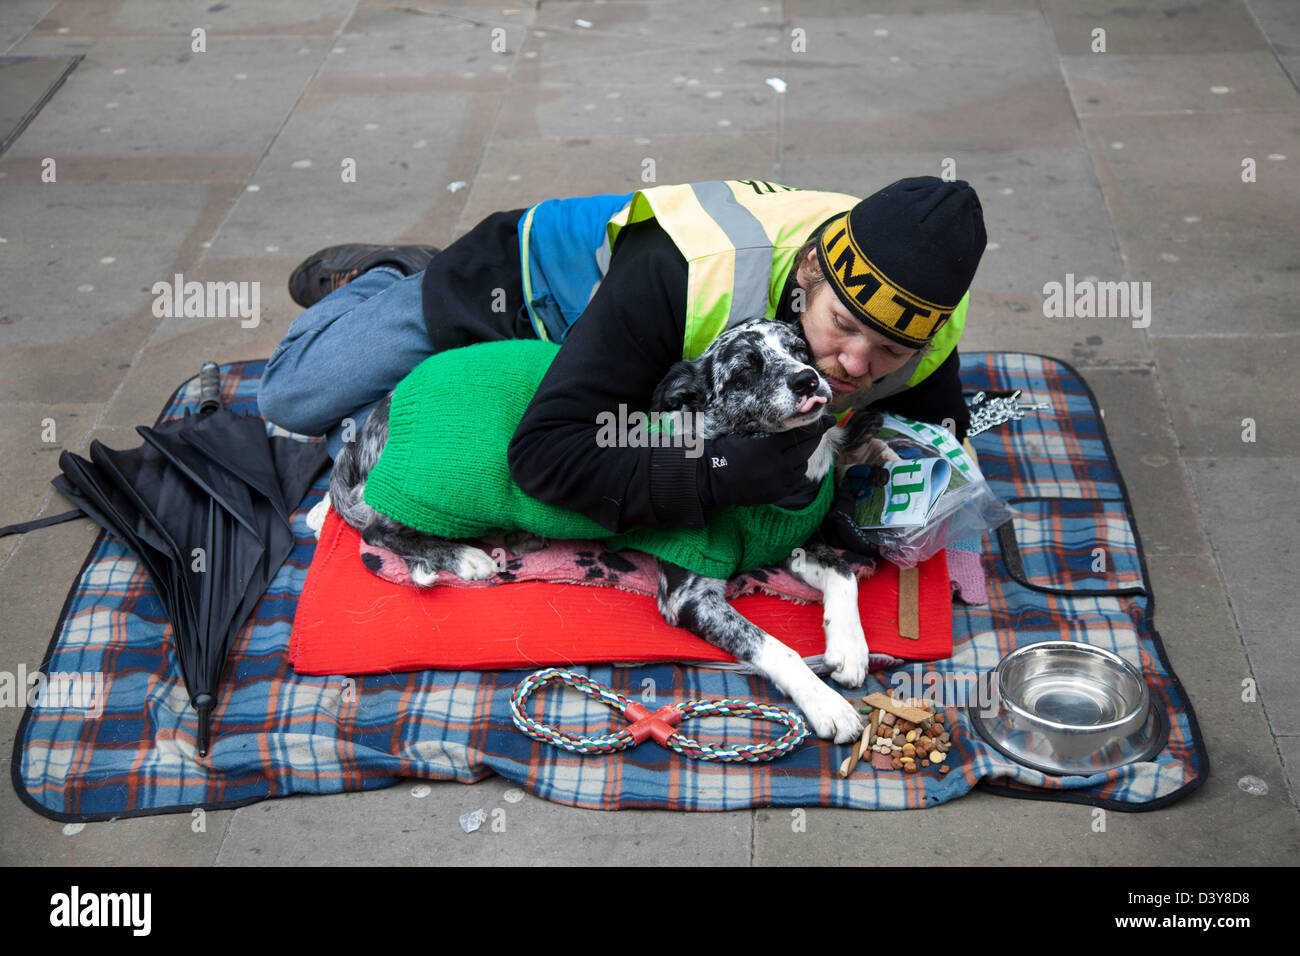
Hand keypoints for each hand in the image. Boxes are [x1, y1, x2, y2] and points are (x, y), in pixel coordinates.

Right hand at [698, 415, 833, 508]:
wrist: (712, 479)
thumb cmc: (725, 452)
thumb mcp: (747, 435)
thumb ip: (770, 432)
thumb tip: (792, 421)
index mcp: (771, 449)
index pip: (801, 434)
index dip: (817, 425)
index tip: (828, 418)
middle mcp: (779, 466)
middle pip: (807, 448)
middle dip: (817, 435)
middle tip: (827, 424)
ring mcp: (779, 482)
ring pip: (802, 464)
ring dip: (804, 454)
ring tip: (802, 445)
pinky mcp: (776, 493)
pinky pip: (794, 480)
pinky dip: (795, 470)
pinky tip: (791, 463)